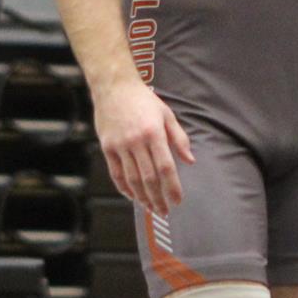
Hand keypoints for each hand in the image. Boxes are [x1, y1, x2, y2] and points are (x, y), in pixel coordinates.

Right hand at [94, 77, 195, 218]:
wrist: (113, 86)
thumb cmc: (143, 99)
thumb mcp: (166, 114)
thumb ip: (179, 138)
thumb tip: (190, 160)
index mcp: (154, 133)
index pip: (165, 167)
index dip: (172, 187)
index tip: (177, 200)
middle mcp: (136, 141)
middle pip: (149, 177)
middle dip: (158, 198)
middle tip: (164, 211)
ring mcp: (120, 145)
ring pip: (132, 179)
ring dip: (142, 197)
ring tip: (151, 207)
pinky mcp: (107, 147)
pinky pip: (116, 173)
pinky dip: (125, 188)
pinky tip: (133, 196)